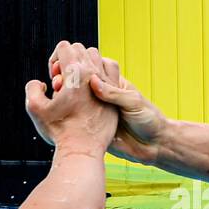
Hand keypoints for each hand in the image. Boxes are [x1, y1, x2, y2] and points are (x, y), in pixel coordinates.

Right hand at [25, 41, 117, 153]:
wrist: (85, 153)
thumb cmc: (61, 134)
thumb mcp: (38, 111)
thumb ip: (33, 90)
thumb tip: (42, 83)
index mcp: (76, 74)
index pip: (65, 47)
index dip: (54, 59)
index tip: (53, 77)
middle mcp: (93, 75)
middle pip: (79, 50)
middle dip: (67, 61)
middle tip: (61, 83)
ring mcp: (107, 85)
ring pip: (95, 58)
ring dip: (82, 66)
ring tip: (74, 86)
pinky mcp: (113, 96)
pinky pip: (109, 73)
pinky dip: (98, 76)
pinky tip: (89, 92)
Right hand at [51, 50, 167, 163]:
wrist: (153, 146)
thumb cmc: (149, 120)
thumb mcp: (133, 103)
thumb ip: (114, 93)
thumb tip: (92, 81)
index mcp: (112, 83)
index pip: (91, 65)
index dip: (78, 63)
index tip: (67, 67)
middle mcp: (101, 95)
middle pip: (78, 80)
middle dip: (66, 77)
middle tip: (57, 81)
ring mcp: (96, 110)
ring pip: (74, 98)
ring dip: (62, 94)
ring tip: (54, 94)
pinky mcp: (94, 126)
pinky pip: (76, 117)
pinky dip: (66, 113)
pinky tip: (58, 112)